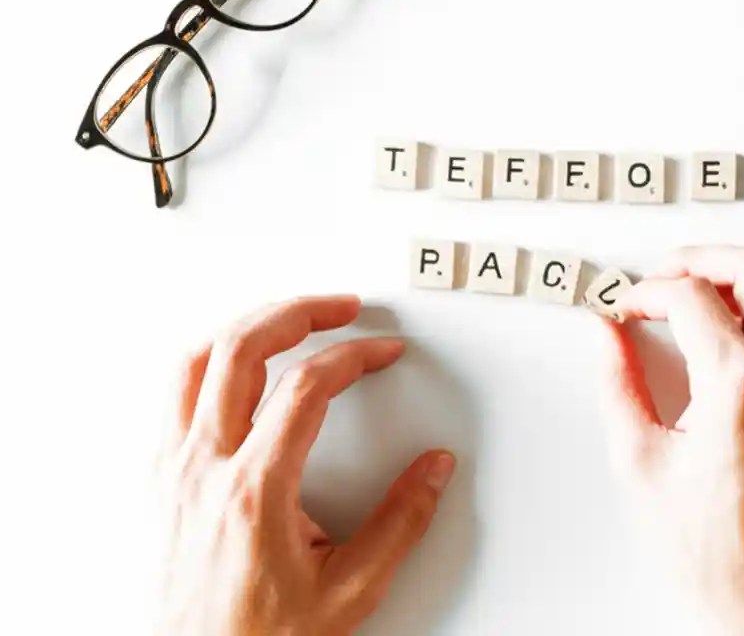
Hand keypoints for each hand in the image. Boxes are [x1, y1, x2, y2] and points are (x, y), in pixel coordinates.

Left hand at [156, 295, 455, 635]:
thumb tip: (433, 470)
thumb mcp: (351, 589)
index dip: (352, 357)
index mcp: (254, 491)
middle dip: (297, 312)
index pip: (304, 389)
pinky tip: (235, 366)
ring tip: (288, 320)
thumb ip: (401, 523)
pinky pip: (173, 394)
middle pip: (239, 351)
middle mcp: (202, 470)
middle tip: (338, 306)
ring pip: (194, 362)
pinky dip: (210, 362)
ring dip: (246, 328)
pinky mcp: (159, 481)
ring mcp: (172, 472)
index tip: (381, 352)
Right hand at [599, 247, 743, 635]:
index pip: (689, 295)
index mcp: (737, 384)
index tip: (629, 307)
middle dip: (701, 259)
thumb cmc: (709, 547)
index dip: (647, 291)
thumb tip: (605, 334)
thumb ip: (617, 382)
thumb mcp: (639, 459)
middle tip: (668, 278)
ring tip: (712, 301)